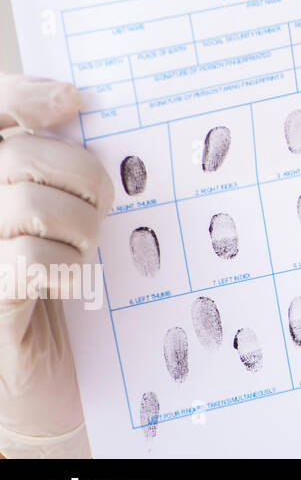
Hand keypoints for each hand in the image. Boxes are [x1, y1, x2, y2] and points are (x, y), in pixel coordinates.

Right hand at [0, 74, 113, 456]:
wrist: (53, 384)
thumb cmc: (61, 290)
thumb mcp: (62, 217)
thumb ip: (57, 165)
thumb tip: (78, 101)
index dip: (22, 95)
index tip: (74, 101)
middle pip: (17, 154)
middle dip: (81, 173)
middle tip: (104, 206)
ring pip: (26, 202)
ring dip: (78, 223)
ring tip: (84, 248)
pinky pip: (27, 257)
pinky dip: (62, 263)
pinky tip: (67, 279)